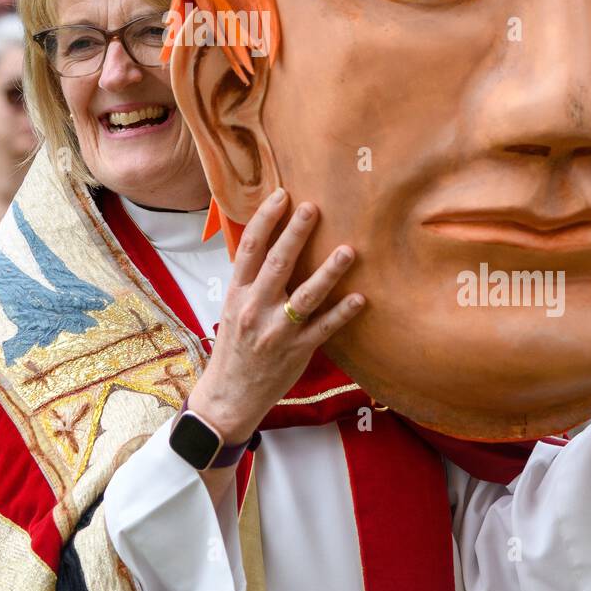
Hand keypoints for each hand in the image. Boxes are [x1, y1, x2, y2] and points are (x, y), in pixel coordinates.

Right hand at [187, 187, 363, 444]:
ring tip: (349, 250)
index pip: (249, 249)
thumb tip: (271, 241)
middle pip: (277, 264)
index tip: (282, 195)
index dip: (265, 220)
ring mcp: (276, 331)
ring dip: (329, 272)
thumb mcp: (232, 307)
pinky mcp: (297, 351)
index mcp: (237, 293)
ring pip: (305, 296)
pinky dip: (342, 313)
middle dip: (296, 234)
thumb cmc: (234, 347)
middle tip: (313, 207)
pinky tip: (360, 298)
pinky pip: (324, 328)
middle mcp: (254, 309)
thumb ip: (251, 278)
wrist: (230, 395)